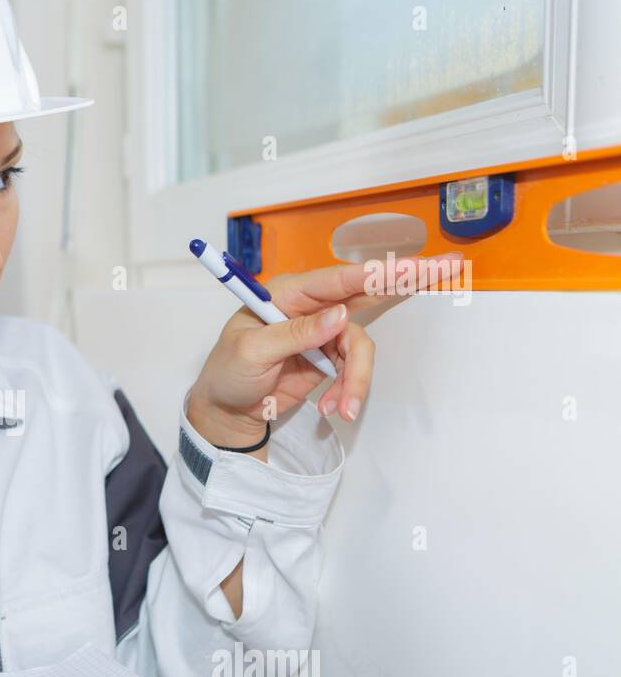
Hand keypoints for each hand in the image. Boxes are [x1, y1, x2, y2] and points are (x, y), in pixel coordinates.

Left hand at [186, 253, 463, 441]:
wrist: (226, 411)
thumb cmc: (228, 373)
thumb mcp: (252, 352)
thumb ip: (295, 334)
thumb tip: (340, 316)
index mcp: (287, 294)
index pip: (338, 279)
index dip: (377, 271)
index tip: (411, 265)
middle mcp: (311, 307)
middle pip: (366, 292)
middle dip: (406, 282)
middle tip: (451, 267)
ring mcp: (323, 333)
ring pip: (360, 347)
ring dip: (356, 380)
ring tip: (341, 409)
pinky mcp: (328, 359)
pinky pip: (353, 370)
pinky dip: (347, 391)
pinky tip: (330, 408)